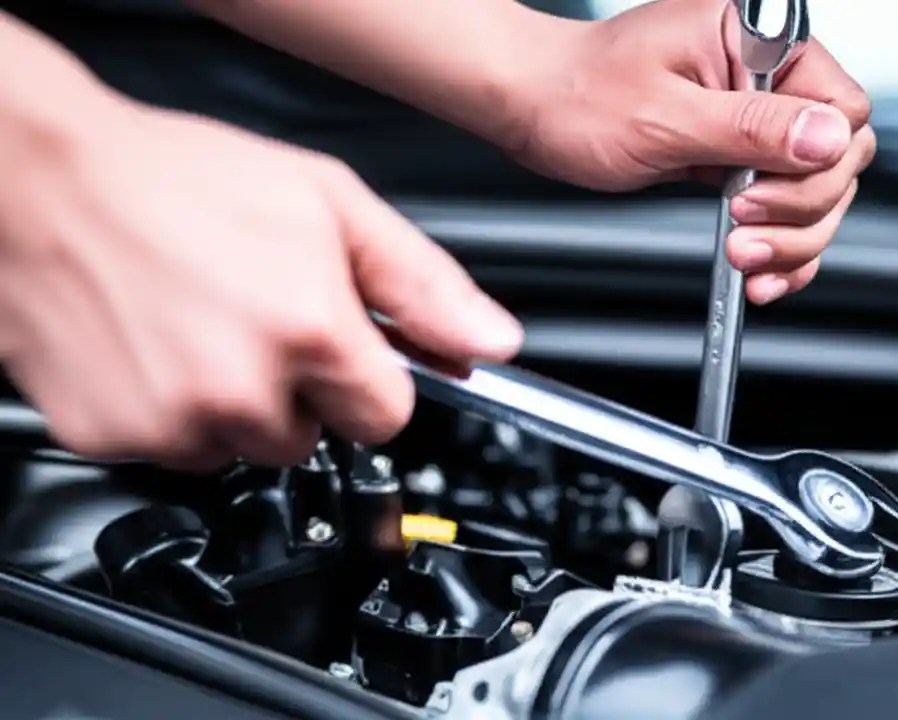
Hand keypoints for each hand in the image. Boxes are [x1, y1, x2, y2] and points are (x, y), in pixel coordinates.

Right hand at [0, 100, 521, 469]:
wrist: (41, 181)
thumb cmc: (178, 180)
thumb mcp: (330, 205)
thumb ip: (422, 285)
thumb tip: (489, 343)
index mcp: (312, 331)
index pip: (389, 418)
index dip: (369, 381)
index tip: (342, 351)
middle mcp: (245, 390)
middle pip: (314, 440)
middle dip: (301, 393)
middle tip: (258, 321)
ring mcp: (175, 423)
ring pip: (244, 451)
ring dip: (236, 406)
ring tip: (201, 327)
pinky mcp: (113, 438)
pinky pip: (175, 452)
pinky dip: (172, 414)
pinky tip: (157, 348)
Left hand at [512, 0, 875, 303]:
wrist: (536, 110)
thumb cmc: (580, 94)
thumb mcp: (665, 116)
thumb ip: (751, 126)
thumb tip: (826, 137)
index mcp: (757, 38)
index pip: (841, 104)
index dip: (816, 159)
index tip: (761, 187)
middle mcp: (767, 74)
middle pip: (840, 154)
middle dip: (801, 207)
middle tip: (746, 227)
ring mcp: (757, 117)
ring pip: (819, 189)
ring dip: (791, 236)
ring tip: (744, 255)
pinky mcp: (742, 154)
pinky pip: (786, 205)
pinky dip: (781, 244)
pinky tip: (761, 269)